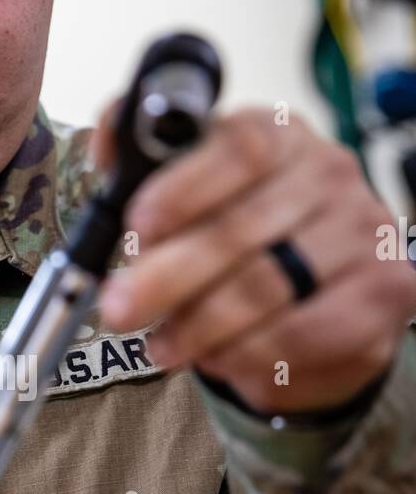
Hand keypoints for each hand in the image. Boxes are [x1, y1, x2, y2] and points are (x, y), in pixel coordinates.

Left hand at [91, 104, 415, 412]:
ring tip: (163, 345)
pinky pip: (304, 334)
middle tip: (120, 308)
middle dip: (167, 276)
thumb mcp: (186, 190)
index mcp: (280, 135)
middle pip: (242, 228)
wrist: (315, 299)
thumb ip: (143, 158)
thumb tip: (107, 139)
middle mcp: (331, 175)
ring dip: (200, 325)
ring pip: (267, 286)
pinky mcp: (385, 294)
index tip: (138, 225)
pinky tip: (217, 359)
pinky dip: (248, 354)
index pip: (240, 147)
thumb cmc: (240, 240)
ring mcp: (365, 234)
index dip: (183, 188)